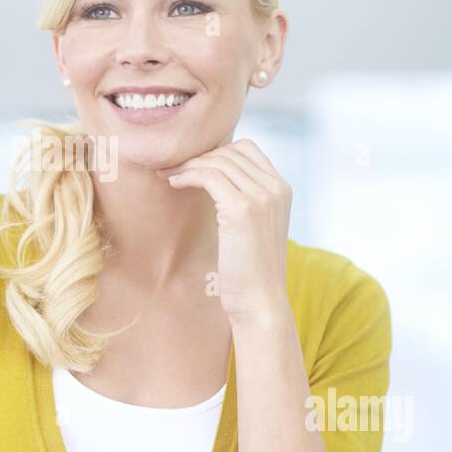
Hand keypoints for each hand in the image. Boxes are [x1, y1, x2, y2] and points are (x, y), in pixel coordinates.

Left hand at [155, 139, 291, 322]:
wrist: (260, 302)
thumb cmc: (250, 270)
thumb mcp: (254, 226)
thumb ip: (245, 199)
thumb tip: (213, 177)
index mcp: (282, 189)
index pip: (247, 149)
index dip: (216, 151)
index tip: (193, 164)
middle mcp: (276, 188)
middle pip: (230, 151)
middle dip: (198, 156)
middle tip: (173, 168)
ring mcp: (262, 196)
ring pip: (218, 161)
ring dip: (188, 165)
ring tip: (169, 176)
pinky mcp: (243, 209)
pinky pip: (209, 176)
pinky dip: (187, 175)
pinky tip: (173, 184)